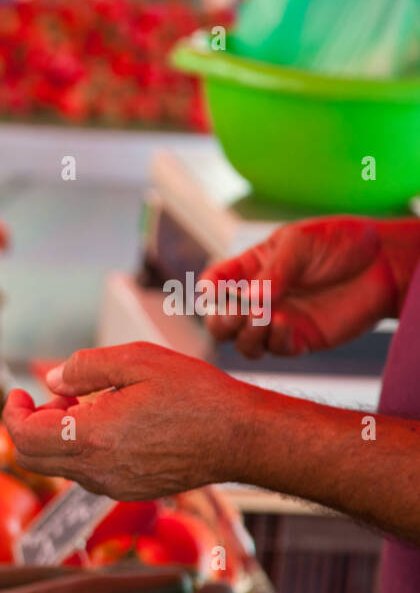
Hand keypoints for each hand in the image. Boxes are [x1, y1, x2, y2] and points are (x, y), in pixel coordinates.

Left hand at [2, 343, 254, 499]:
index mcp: (92, 438)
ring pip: (58, 468)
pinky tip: (108, 425)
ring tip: (86, 405)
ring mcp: (112, 487)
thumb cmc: (195, 394)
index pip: (23, 436)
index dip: (12, 412)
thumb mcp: (137, 360)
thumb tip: (51, 380)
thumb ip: (84, 367)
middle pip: (31, 459)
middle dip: (29, 425)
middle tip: (52, 398)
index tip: (18, 392)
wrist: (242, 437)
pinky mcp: (128, 491)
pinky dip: (80, 450)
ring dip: (56, 437)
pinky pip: (85, 475)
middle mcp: (96, 471)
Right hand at [199, 217, 395, 357]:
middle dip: (219, 322)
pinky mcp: (300, 339)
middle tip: (235, 315)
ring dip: (246, 335)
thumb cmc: (339, 242)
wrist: (383, 261)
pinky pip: (277, 349)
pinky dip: (276, 339)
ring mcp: (277, 322)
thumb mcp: (299, 243)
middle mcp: (258, 299)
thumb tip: (249, 301)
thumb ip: (273, 272)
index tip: (214, 291)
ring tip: (262, 319)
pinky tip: (287, 323)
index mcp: (250, 270)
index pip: (215, 284)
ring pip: (243, 343)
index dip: (209, 290)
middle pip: (220, 323)